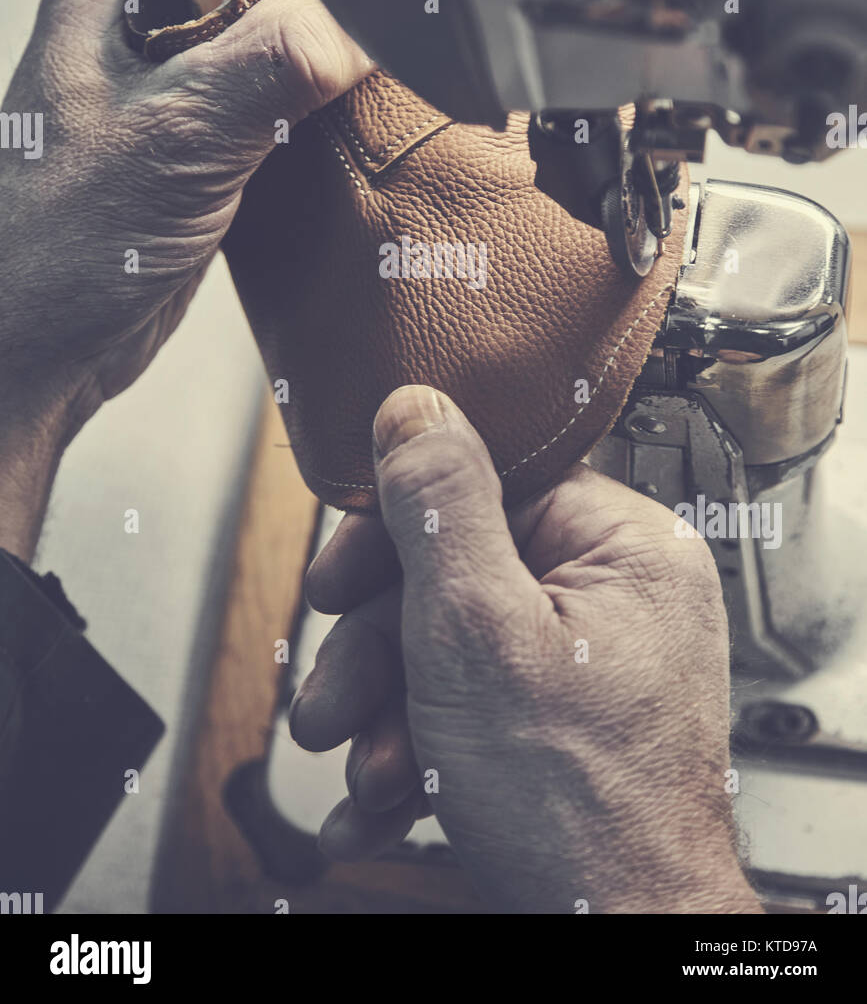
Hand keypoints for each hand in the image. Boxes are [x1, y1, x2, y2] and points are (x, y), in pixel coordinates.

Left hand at [0, 0, 372, 554]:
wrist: (38, 355)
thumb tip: (353, 22)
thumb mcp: (169, 135)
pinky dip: (318, 105)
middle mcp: (139, 33)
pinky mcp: (203, 153)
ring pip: (265, 35)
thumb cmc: (53, 247)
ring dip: (321, 40)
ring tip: (387, 44)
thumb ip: (264, 67)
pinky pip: (274, 104)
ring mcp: (175, 95)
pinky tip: (358, 116)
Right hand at [292, 385, 760, 914]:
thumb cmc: (580, 810)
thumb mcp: (478, 632)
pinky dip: (414, 752)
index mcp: (625, 550)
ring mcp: (589, 670)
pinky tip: (377, 804)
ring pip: (449, 650)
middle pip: (456, 575)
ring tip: (360, 772)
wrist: (612, 948)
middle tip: (330, 701)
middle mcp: (616, 601)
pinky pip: (471, 707)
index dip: (397, 532)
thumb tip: (416, 408)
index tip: (338, 574)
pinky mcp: (559, 729)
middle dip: (375, 649)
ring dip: (382, 714)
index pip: (491, 486)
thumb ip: (440, 507)